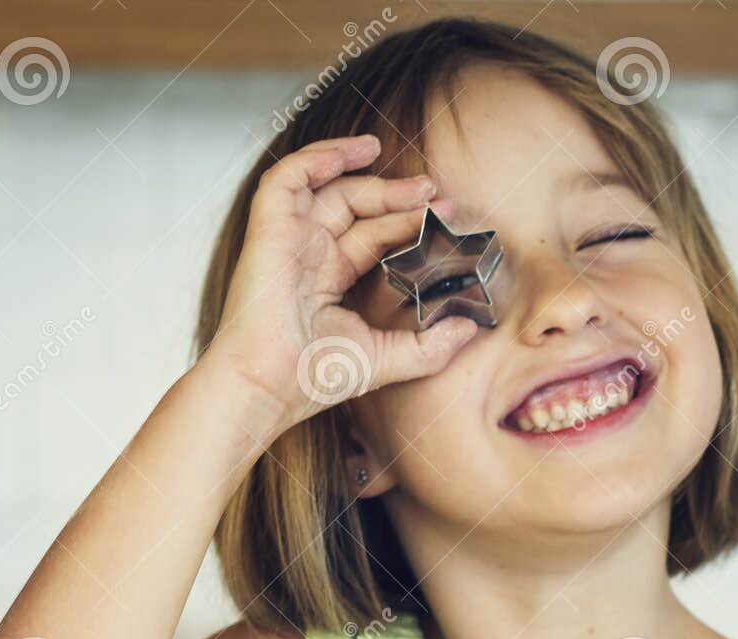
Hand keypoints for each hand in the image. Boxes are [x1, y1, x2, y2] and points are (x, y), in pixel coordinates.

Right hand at [211, 132, 478, 428]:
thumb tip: (471, 329)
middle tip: (436, 195)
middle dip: (397, 197)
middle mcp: (307, 254)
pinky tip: (360, 152)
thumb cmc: (310, 380)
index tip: (445, 218)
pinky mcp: (269, 227)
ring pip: (328, 186)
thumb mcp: (384, 361)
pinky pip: (290, 175)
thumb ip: (429, 348)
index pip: (373, 238)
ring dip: (367, 172)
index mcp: (327, 279)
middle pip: (356, 208)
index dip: (407, 224)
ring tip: (412, 177)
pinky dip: (322, 156)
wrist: (267, 387)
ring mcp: (288, 238)